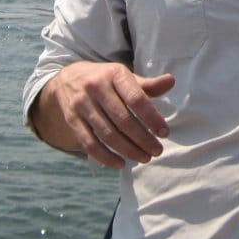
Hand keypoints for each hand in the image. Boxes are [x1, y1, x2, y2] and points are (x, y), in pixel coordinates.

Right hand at [32, 61, 175, 168]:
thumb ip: (148, 84)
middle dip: (142, 138)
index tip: (165, 132)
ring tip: (144, 158)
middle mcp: (96, 88)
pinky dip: (106, 157)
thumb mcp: (125, 77)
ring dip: (128, 150)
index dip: (152, 117)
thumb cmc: (106, 80)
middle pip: (123, 120)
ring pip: (107, 134)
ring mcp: (82, 104)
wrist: (67, 79)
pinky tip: (121, 164)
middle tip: (157, 151)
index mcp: (115, 74)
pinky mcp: (72, 120)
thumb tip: (171, 81)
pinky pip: (89, 143)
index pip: (136, 98)